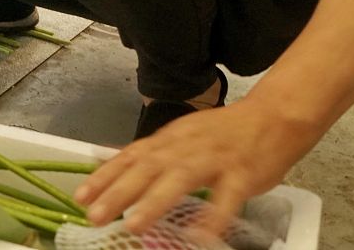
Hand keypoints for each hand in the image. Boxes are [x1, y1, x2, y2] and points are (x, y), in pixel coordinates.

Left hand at [74, 101, 318, 238]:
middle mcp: (185, 146)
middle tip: (94, 216)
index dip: (104, 176)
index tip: (80, 196)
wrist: (273, 116)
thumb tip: (122, 172)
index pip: (130, 156)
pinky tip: (200, 237)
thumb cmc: (225, 133)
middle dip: (117, 192)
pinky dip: (214, 216)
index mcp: (169, 139)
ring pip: (179, 178)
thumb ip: (157, 155)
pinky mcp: (242, 174)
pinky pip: (227, 197)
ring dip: (154, 202)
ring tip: (133, 225)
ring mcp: (213, 159)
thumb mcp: (184, 138)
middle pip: (146, 167)